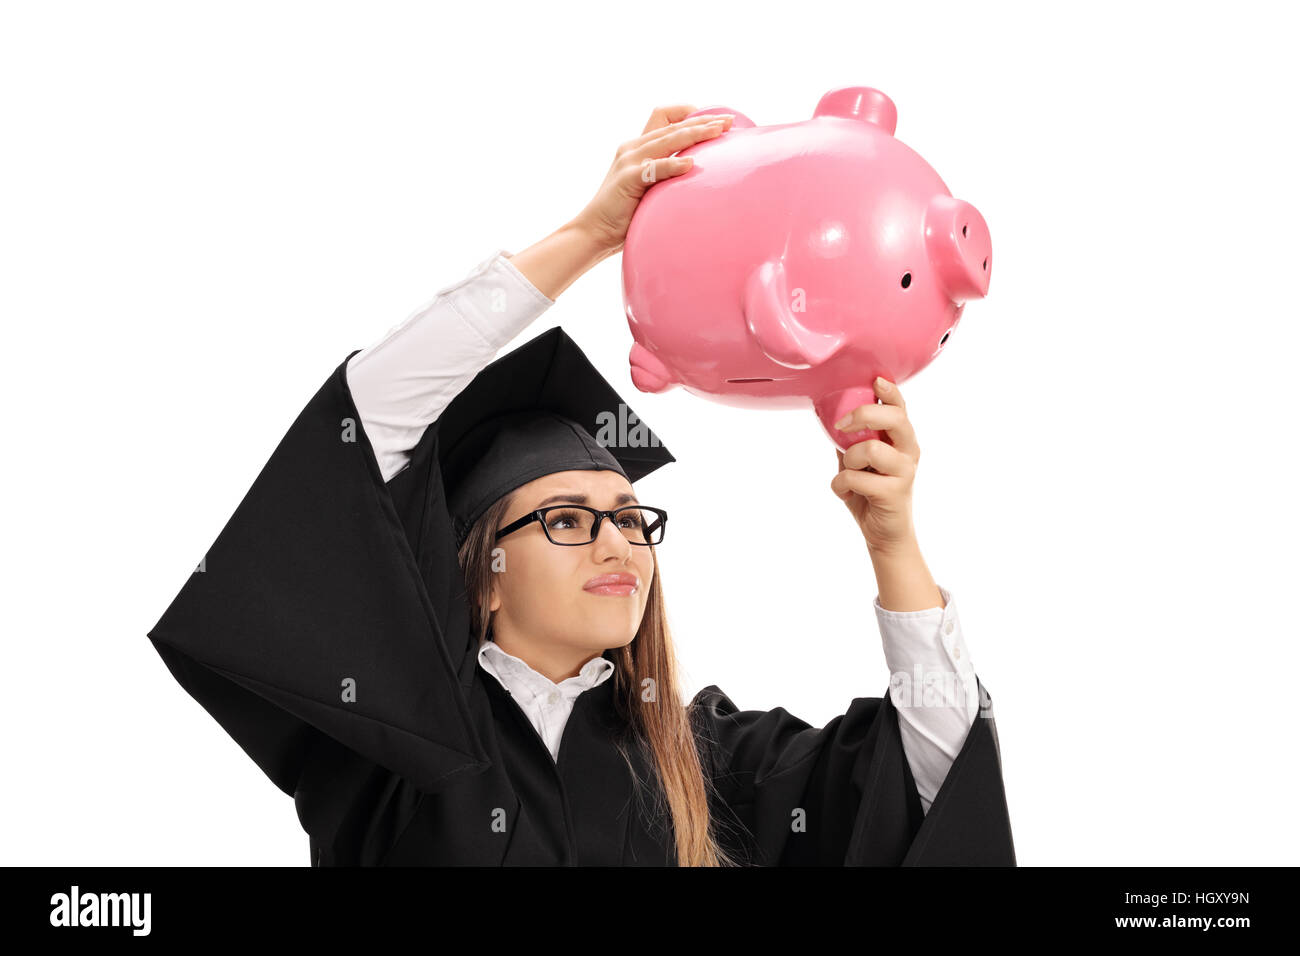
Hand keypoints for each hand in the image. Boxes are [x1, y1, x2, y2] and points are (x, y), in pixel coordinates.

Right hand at [572, 105, 733, 255]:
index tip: (712, 119)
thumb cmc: (623, 215)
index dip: (688, 113)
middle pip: (673, 125)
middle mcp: (633, 148)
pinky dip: (674, 165)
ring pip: (668, 139)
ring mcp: (629, 161)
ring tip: (719, 133)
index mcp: (637, 147)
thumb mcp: (647, 188)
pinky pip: (655, 168)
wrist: (594, 231)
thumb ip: (664, 176)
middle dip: (703, 121)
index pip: (664, 116)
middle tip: (729, 122)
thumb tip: (695, 177)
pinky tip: (692, 165)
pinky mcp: (628, 178)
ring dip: (696, 134)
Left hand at [829, 377, 920, 554]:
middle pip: (894, 418)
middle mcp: (908, 450)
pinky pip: (854, 478)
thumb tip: (828, 413)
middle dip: (864, 415)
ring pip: (870, 449)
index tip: (875, 381)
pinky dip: (840, 485)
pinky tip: (847, 493)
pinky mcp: (894, 492)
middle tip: (842, 426)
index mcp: (900, 438)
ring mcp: (904, 471)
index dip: (889, 391)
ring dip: (848, 460)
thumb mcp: (858, 460)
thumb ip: (851, 438)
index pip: (900, 407)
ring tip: (849, 472)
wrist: (884, 534)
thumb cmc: (870, 491)